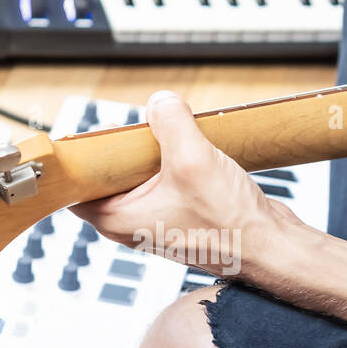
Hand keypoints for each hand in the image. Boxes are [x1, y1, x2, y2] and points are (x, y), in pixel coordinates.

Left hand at [70, 90, 301, 277]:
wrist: (270, 246)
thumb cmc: (230, 223)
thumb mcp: (193, 160)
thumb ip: (171, 122)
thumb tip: (160, 101)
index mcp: (116, 219)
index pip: (76, 184)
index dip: (81, 154)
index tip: (95, 130)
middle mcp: (131, 222)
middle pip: (109, 171)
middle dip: (124, 145)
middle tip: (142, 126)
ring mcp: (156, 217)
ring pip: (139, 172)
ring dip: (154, 150)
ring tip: (172, 135)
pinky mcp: (179, 211)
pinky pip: (165, 178)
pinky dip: (174, 160)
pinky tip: (193, 148)